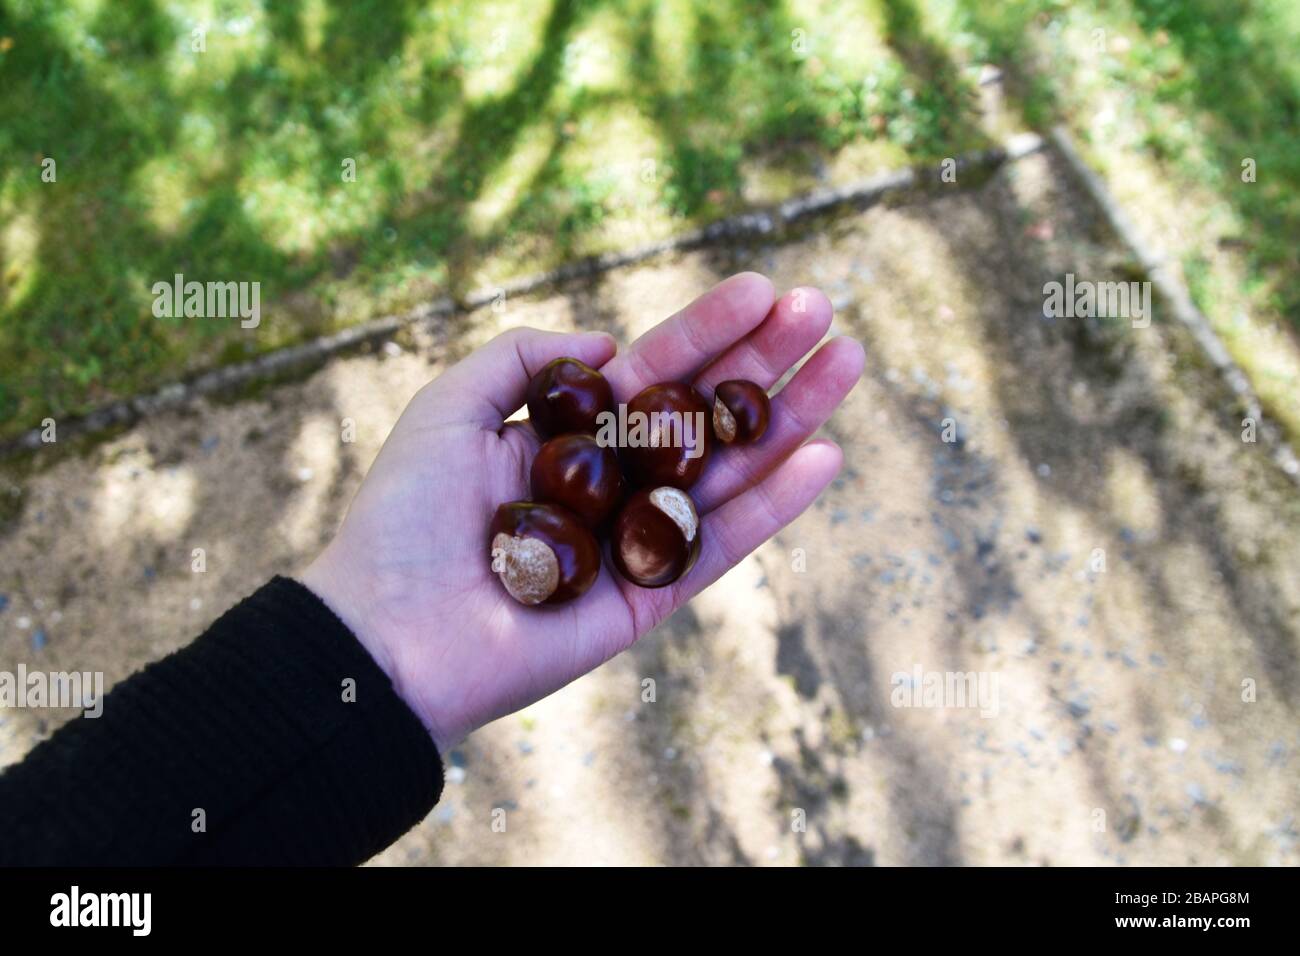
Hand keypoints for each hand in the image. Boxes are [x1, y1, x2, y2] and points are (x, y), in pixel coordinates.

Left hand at [300, 273, 864, 751]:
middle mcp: (613, 484)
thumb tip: (608, 344)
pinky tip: (822, 454)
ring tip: (847, 363)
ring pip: (730, 472)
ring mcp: (637, 541)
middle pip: (705, 415)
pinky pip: (720, 545)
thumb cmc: (405, 518)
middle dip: (766, 363)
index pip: (655, 373)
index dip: (708, 331)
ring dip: (791, 419)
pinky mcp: (652, 599)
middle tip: (824, 311)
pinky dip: (773, 505)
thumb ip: (524, 359)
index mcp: (570, 438)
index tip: (764, 289)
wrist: (388, 634)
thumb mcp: (450, 408)